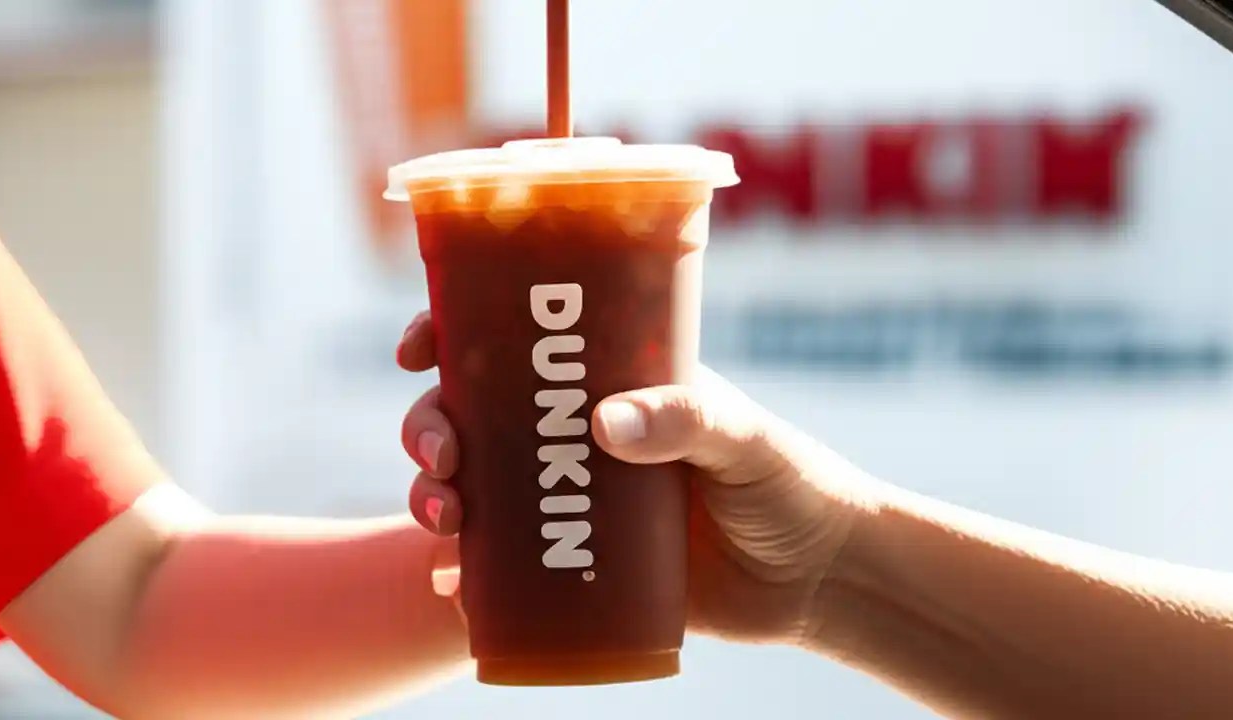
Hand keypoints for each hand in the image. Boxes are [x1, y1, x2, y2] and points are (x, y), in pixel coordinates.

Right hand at [397, 311, 879, 644]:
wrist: (816, 579)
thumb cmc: (791, 485)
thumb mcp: (745, 441)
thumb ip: (687, 421)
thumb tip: (606, 424)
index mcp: (613, 382)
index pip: (520, 343)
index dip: (456, 334)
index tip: (416, 349)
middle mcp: (579, 435)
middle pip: (474, 416)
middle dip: (432, 428)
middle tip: (440, 458)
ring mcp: (573, 500)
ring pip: (476, 486)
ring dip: (435, 496)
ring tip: (443, 521)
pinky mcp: (578, 564)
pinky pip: (502, 565)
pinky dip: (465, 572)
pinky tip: (449, 585)